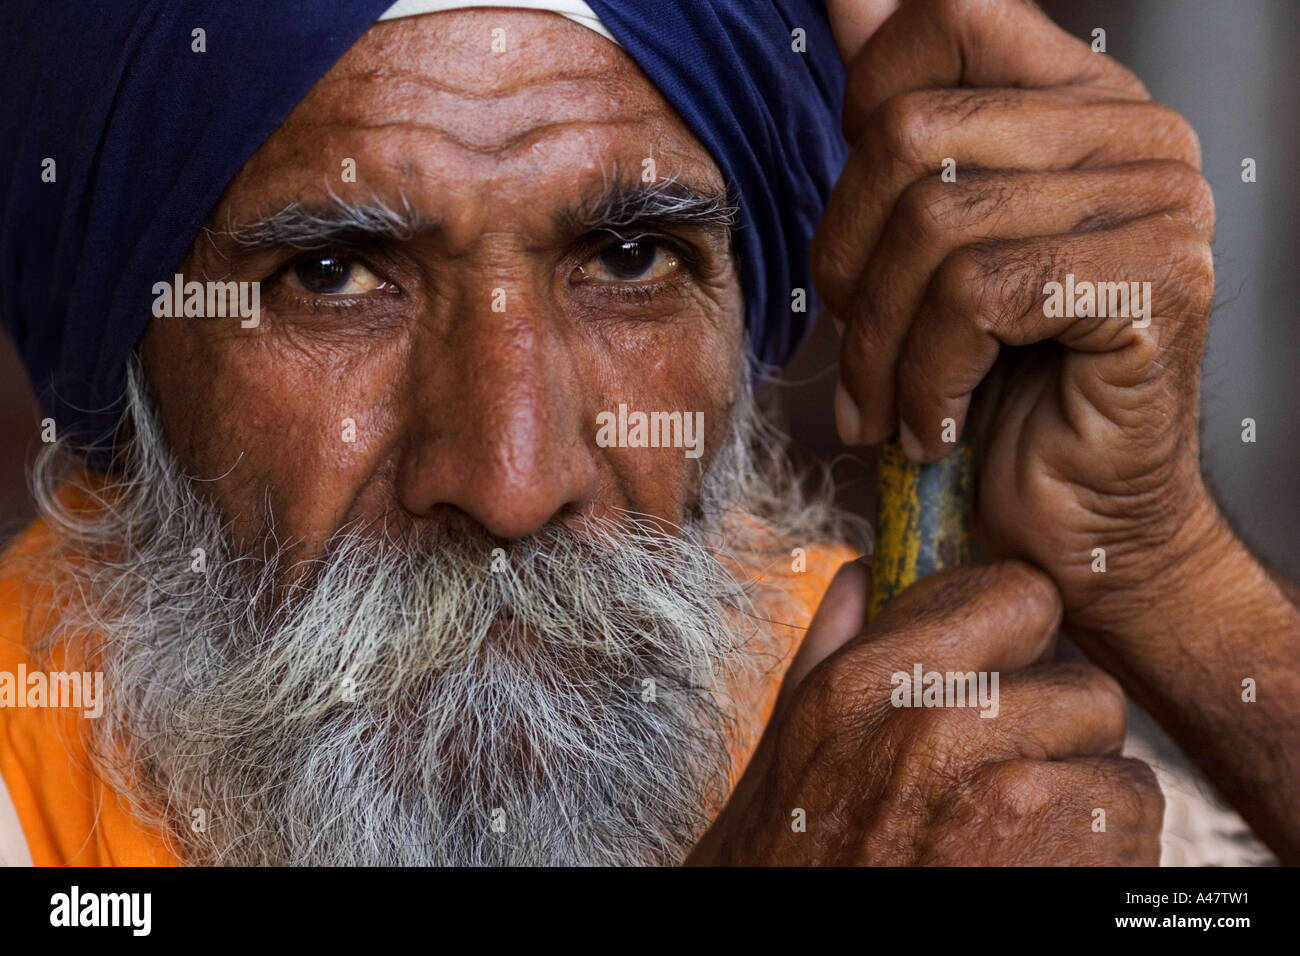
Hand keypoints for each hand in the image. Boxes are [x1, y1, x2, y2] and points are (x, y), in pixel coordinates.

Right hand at [687, 560, 1162, 864]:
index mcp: (861, 688)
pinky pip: (1134, 823)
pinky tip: (1042, 871)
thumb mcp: (785, 758)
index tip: (1012, 671)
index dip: (1023, 636)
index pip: (1012, 593)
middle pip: (1081, 683)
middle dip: (1060, 732)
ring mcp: (1002, 796)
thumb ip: (828, 654)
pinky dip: (1106, 855)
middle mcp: (932, 728)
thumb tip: (862, 577)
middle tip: (1016, 777)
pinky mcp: (1061, 859)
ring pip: (1116, 757)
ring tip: (1027, 837)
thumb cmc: (794, 868)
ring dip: (1086, 799)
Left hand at [813, 0, 1217, 626]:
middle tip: (860, 348)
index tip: (860, 214)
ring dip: (877, 342)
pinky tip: (938, 424)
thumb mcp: (925, 246)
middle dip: (847, 263)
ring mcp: (1156, 203)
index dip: (866, 105)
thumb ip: (904, 119)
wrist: (1075, 523)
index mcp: (1077, 104)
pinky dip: (927, 378)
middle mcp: (1131, 134)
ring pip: (933, 222)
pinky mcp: (1151, 282)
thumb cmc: (999, 394)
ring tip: (887, 404)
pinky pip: (974, 297)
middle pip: (912, 133)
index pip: (948, 16)